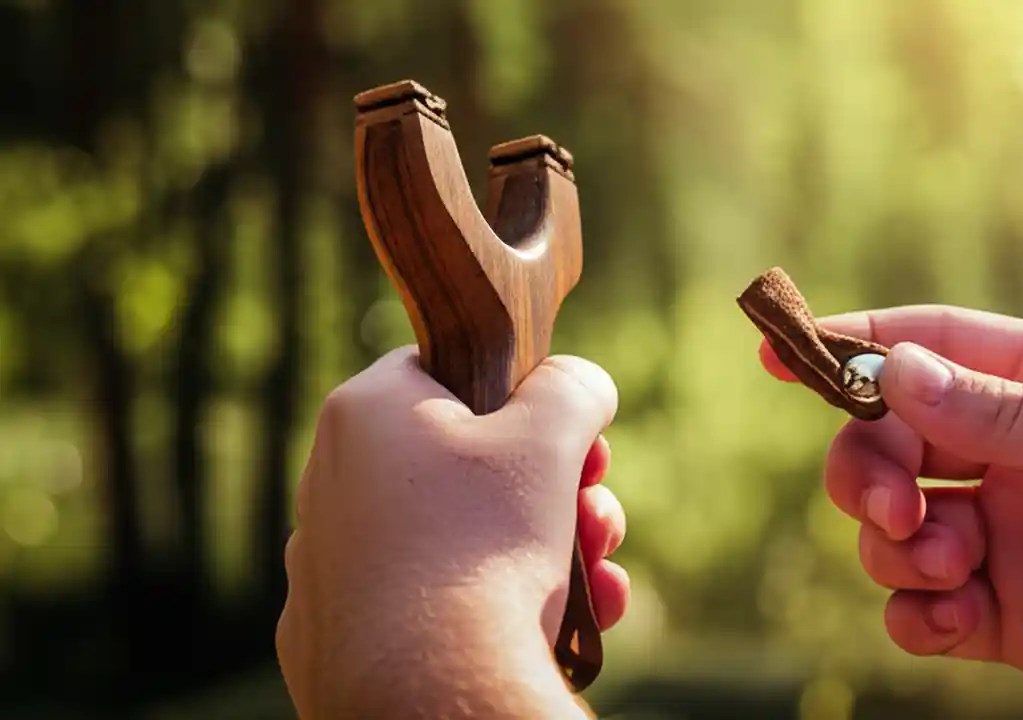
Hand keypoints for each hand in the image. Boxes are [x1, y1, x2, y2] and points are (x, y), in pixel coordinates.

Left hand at [276, 347, 628, 719]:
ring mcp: (328, 568)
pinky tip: (566, 625)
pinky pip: (431, 605)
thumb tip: (578, 383)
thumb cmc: (483, 549)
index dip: (520, 397)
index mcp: (364, 416)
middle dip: (554, 488)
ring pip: (459, 537)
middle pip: (464, 463)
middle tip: (597, 514)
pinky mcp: (339, 639)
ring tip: (600, 576)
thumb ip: (570, 389)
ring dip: (548, 548)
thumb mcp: (549, 438)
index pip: (443, 370)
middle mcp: (329, 484)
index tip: (571, 439)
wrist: (431, 697)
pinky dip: (496, 607)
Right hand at [761, 306, 1022, 717]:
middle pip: (887, 443)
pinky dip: (917, 615)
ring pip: (893, 528)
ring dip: (900, 549)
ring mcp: (1002, 533)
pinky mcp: (1003, 610)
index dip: (850, 347)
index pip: (927, 348)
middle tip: (896, 509)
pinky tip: (954, 622)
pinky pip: (922, 607)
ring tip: (958, 569)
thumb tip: (892, 370)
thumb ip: (999, 412)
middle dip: (869, 473)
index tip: (778, 353)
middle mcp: (1009, 453)